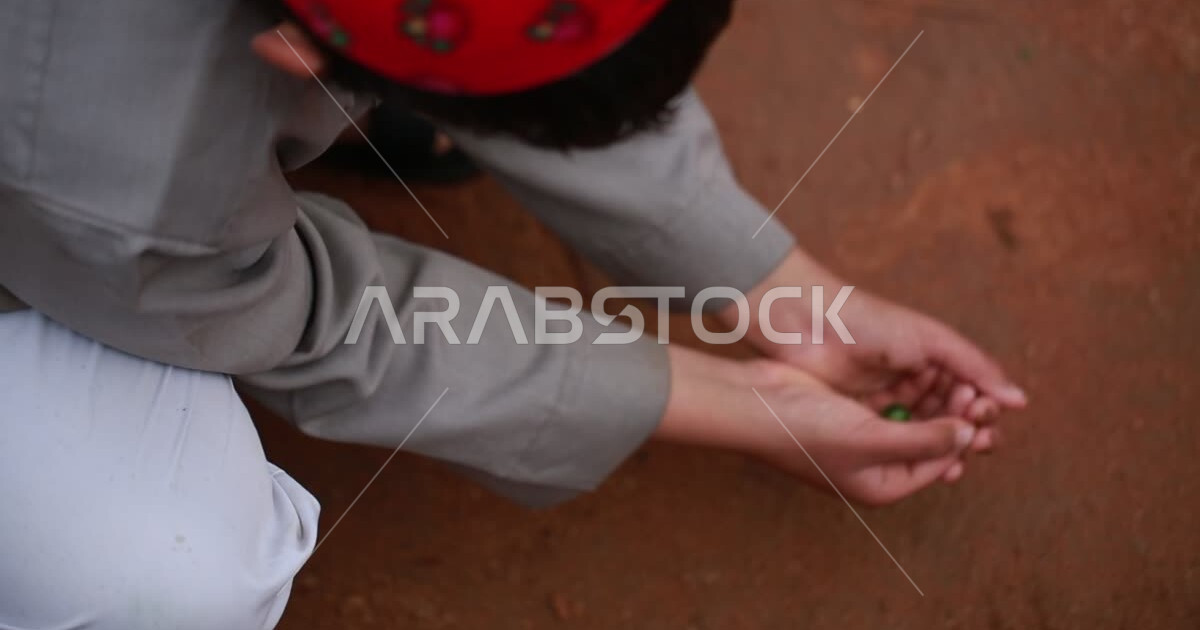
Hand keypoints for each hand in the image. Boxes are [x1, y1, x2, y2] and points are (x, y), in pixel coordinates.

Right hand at [656, 347, 977, 505]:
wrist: (754, 404)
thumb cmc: (808, 430)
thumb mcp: (874, 439)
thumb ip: (924, 438)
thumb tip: (969, 436)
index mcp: (881, 486)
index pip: (939, 464)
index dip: (963, 435)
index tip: (981, 407)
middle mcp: (874, 466)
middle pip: (929, 443)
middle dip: (954, 418)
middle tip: (976, 392)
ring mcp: (862, 439)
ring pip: (914, 420)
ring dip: (936, 402)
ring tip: (957, 378)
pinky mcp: (851, 413)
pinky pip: (893, 404)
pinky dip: (912, 392)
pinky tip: (927, 372)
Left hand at [724, 250, 1026, 451]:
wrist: (810, 326)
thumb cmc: (871, 324)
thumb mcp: (930, 340)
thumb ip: (974, 367)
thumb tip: (1019, 400)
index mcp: (932, 356)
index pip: (968, 390)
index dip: (980, 406)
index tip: (985, 415)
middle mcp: (911, 379)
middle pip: (949, 414)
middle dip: (967, 429)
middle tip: (979, 441)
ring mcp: (885, 399)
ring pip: (923, 431)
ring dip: (944, 443)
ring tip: (959, 456)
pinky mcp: (861, 416)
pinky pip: (895, 440)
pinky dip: (913, 451)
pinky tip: (929, 464)